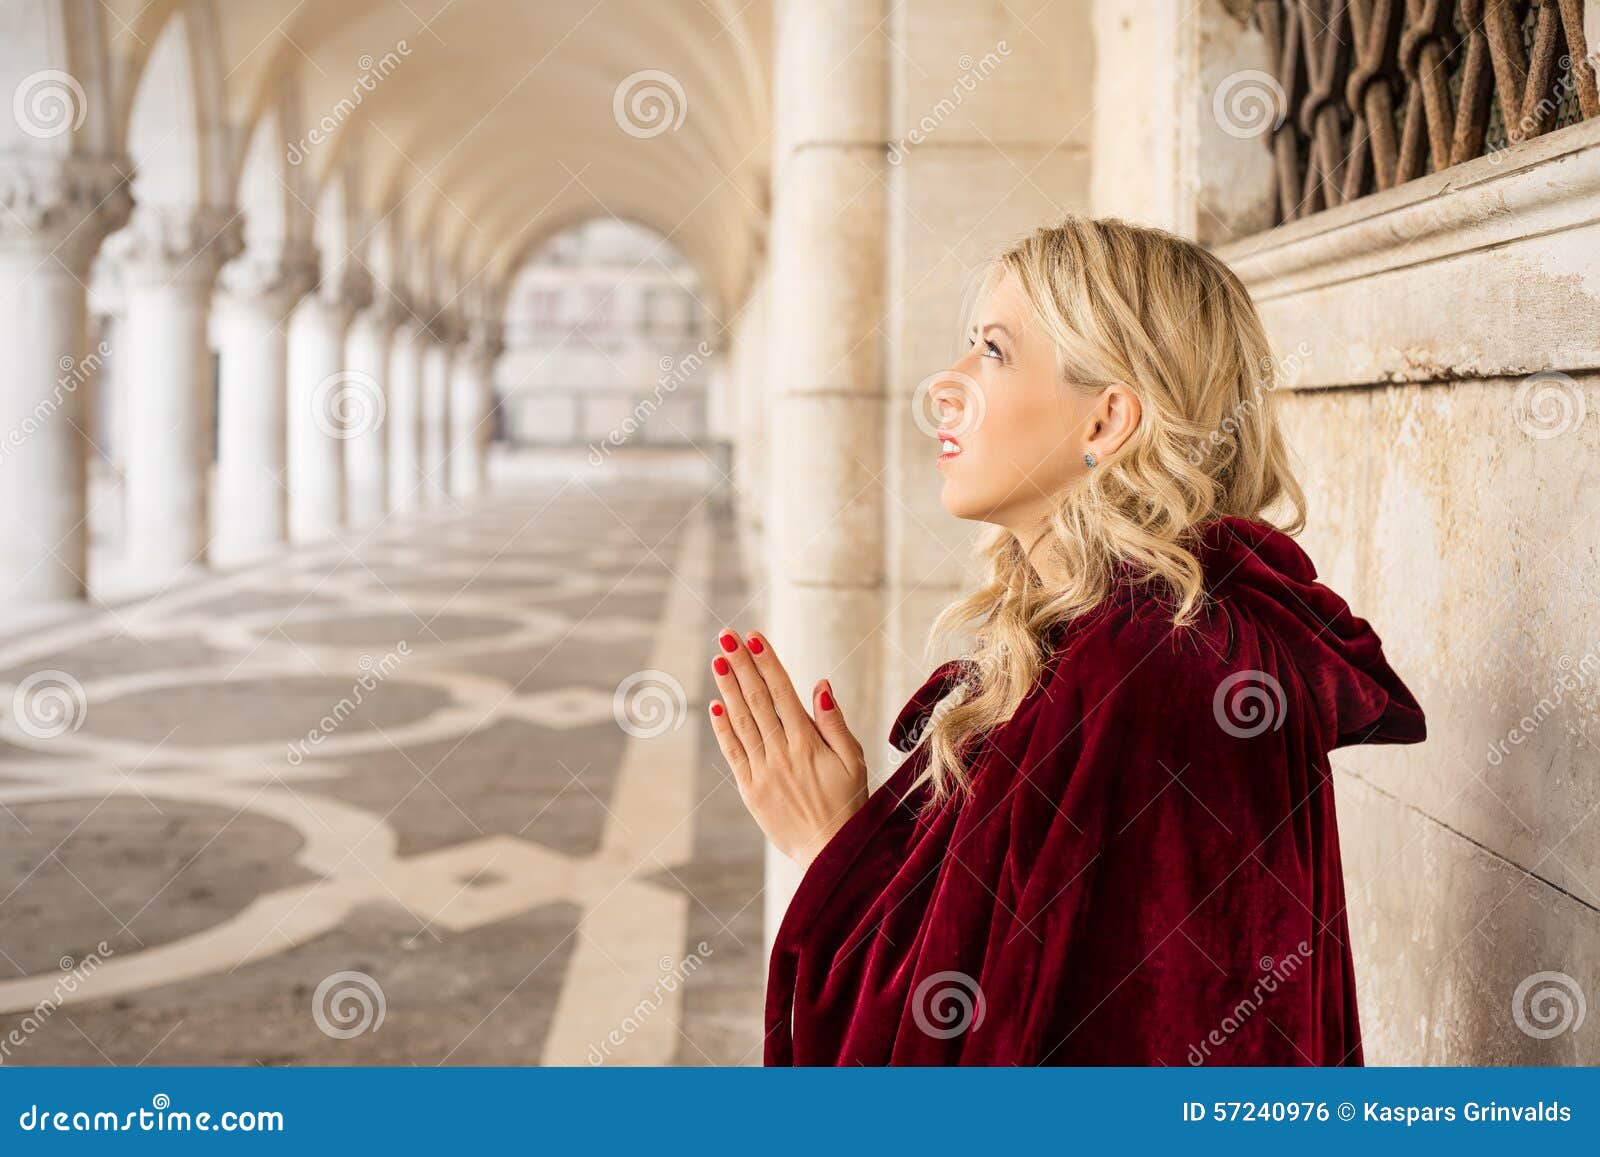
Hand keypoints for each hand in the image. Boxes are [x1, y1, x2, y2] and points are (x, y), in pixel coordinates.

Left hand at [707, 629, 868, 869]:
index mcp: (807, 742)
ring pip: (741, 721)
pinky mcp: (750, 790)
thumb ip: (833, 722)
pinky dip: (723, 728)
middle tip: (726, 635)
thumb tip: (819, 684)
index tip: (753, 636)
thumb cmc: (848, 803)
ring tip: (718, 660)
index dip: (767, 661)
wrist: (831, 853)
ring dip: (728, 688)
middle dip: (741, 664)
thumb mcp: (852, 759)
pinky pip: (733, 752)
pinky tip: (716, 705)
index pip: (782, 691)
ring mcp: (763, 771)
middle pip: (756, 699)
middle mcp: (781, 752)